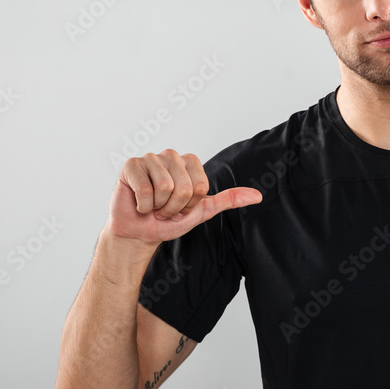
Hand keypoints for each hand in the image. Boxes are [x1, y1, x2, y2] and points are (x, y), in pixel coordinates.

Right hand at [107, 149, 261, 245]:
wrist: (139, 233)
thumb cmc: (169, 220)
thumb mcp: (202, 211)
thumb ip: (229, 200)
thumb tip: (258, 196)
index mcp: (190, 162)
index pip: (201, 187)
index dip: (191, 204)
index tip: (181, 207)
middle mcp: (172, 155)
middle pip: (184, 187)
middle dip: (174, 207)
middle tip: (164, 208)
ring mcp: (150, 158)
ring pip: (165, 188)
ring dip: (158, 206)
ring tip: (153, 205)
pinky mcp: (131, 165)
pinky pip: (145, 190)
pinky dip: (143, 205)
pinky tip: (139, 203)